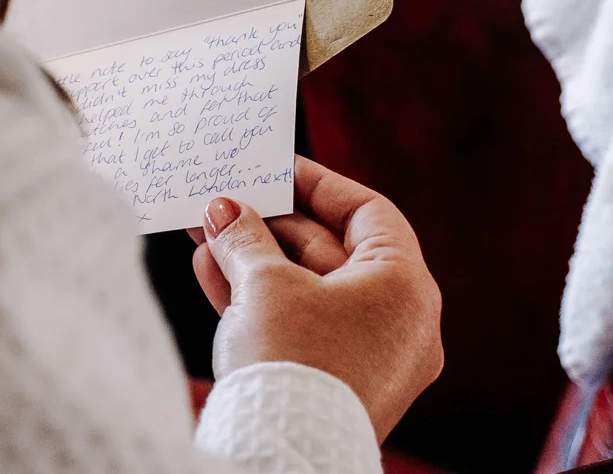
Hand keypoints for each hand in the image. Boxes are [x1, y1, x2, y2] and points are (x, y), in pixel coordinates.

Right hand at [189, 156, 443, 440]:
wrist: (283, 459)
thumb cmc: (293, 366)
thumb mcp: (265, 285)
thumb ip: (245, 237)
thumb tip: (225, 211)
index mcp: (406, 288)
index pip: (367, 212)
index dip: (317, 185)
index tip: (275, 168)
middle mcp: (399, 324)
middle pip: (331, 252)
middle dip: (270, 227)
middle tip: (223, 203)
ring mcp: (371, 359)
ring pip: (308, 292)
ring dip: (255, 261)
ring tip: (206, 236)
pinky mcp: (338, 385)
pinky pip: (302, 328)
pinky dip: (262, 302)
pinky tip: (213, 274)